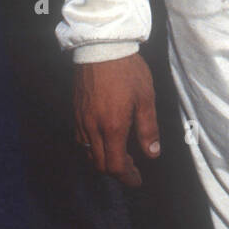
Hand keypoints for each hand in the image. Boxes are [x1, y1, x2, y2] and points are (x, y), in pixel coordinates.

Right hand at [74, 54, 160, 187]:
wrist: (102, 48)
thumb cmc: (128, 71)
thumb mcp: (145, 98)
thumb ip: (148, 129)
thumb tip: (152, 153)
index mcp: (112, 127)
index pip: (115, 165)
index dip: (127, 177)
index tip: (137, 180)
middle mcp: (93, 129)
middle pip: (100, 164)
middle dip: (116, 171)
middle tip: (133, 168)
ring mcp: (81, 121)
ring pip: (89, 153)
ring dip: (104, 160)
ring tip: (120, 154)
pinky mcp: (75, 112)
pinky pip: (81, 140)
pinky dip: (93, 148)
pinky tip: (104, 139)